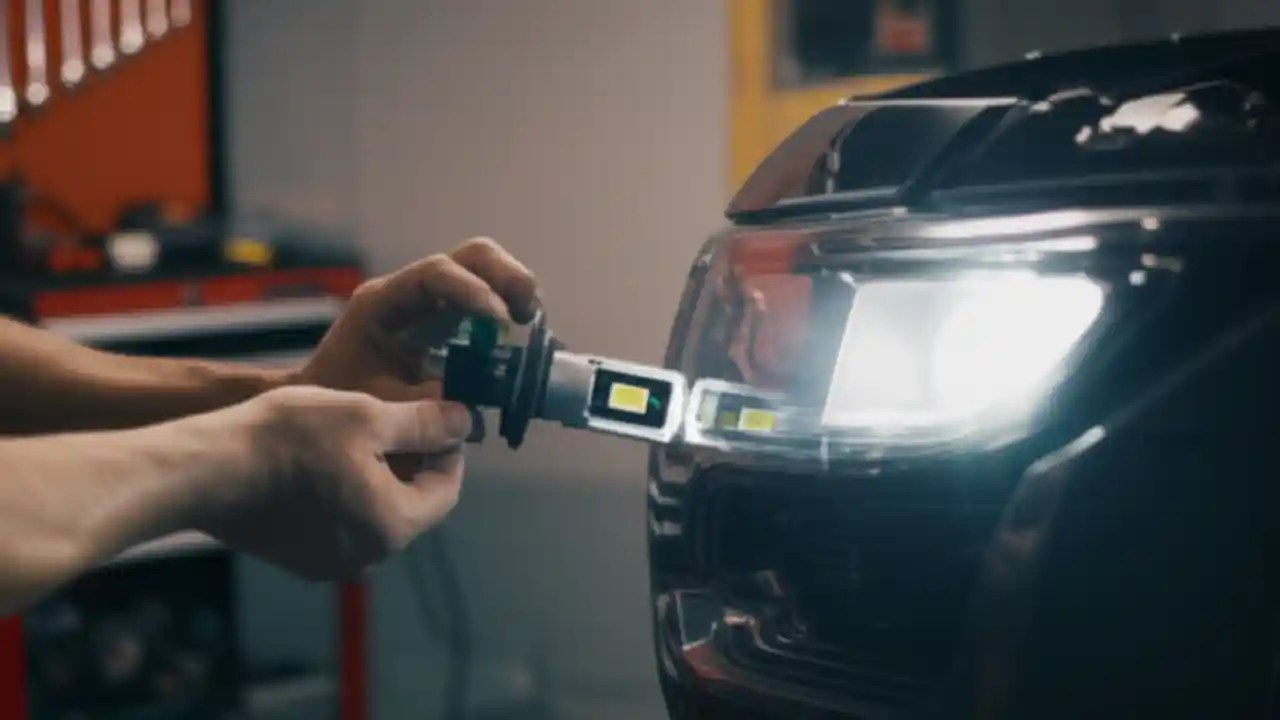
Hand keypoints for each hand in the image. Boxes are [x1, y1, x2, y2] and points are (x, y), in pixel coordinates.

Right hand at [196, 385, 472, 579]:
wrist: (205, 471)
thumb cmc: (287, 439)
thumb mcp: (368, 416)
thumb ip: (424, 424)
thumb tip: (465, 422)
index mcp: (393, 527)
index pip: (447, 490)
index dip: (449, 449)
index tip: (440, 416)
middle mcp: (367, 557)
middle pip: (411, 503)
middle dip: (411, 460)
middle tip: (397, 418)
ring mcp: (329, 562)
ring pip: (375, 511)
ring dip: (376, 473)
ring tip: (355, 432)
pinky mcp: (298, 557)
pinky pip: (340, 522)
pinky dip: (343, 491)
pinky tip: (321, 457)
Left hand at [296, 237, 539, 401]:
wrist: (321, 405)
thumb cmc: (339, 400)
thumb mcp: (375, 406)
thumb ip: (423, 408)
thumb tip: (474, 416)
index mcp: (384, 302)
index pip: (435, 275)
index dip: (473, 290)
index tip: (501, 321)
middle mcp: (413, 293)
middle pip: (472, 257)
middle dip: (507, 277)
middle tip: (529, 315)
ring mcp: (434, 304)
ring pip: (486, 271)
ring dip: (516, 292)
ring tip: (532, 325)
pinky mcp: (451, 323)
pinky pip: (489, 303)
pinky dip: (512, 315)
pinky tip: (524, 342)